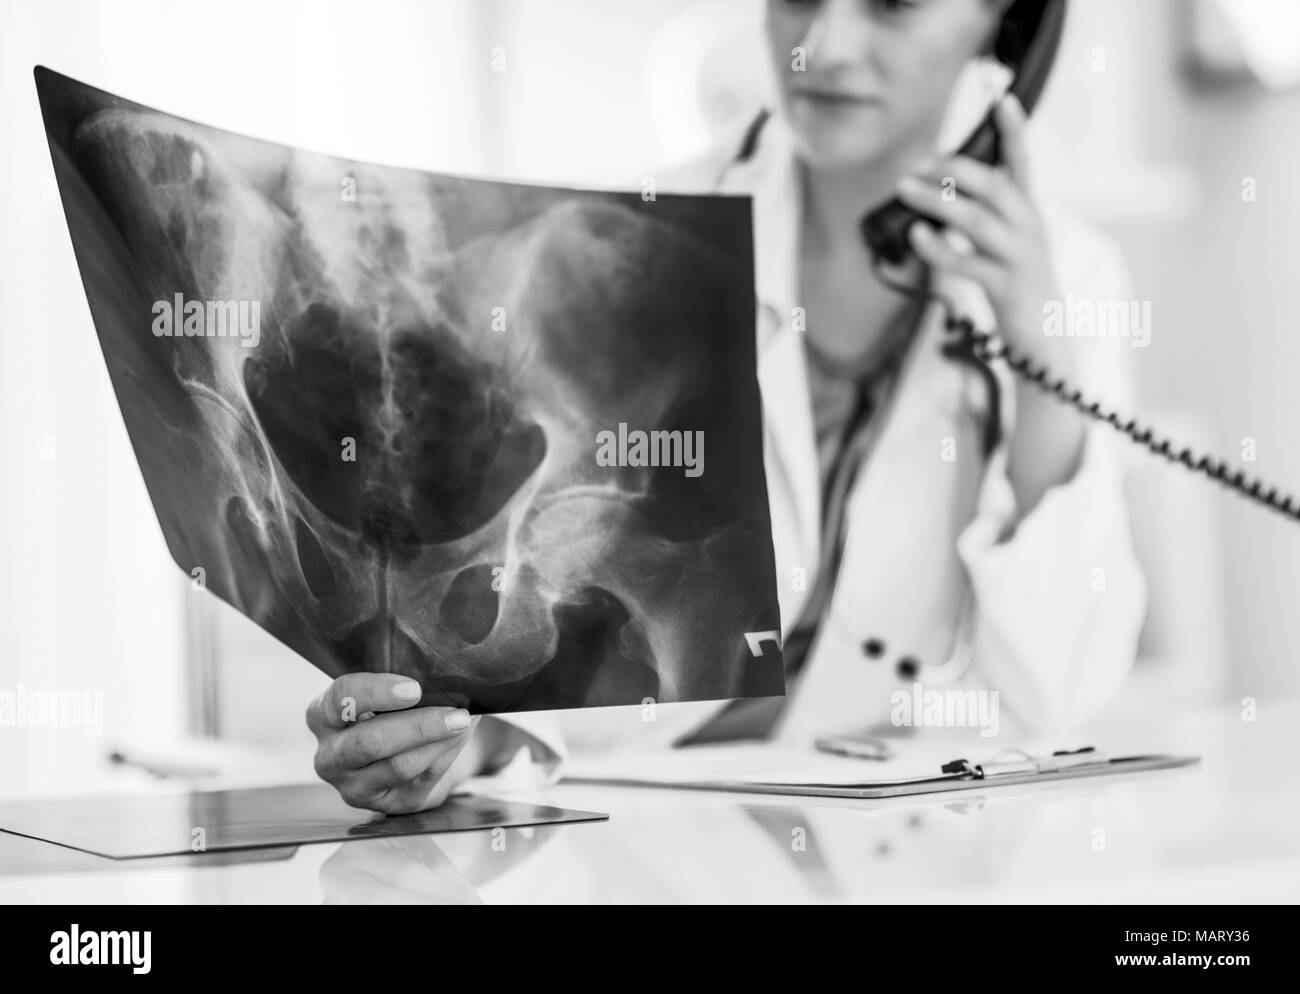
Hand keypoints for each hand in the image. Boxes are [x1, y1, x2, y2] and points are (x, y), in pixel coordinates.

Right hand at [306, 673, 481, 814]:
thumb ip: (399, 687)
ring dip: (437, 741)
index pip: (340, 698)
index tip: (414, 689)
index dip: (376, 691)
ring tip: (463, 721)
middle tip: (455, 712)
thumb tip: (442, 675)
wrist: (402, 756)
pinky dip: (444, 755)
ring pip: (398, 765)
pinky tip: (458, 738)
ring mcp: (352, 786)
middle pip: (370, 741)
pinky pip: (418, 779)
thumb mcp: (383, 697)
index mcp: (322, 716)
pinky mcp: (382, 805)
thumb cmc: (390, 713)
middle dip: (418, 725)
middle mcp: (329, 756)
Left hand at [893, 94, 1063, 367]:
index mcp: (1030, 214)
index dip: (1014, 129)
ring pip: (977, 220)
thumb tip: (938, 197)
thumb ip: (985, 219)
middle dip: (953, 168)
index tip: (1001, 96)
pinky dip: (938, 249)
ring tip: (904, 189)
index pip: (1024, 162)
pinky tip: (916, 235)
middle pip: (993, 185)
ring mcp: (1020, 258)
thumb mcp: (1009, 245)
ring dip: (936, 202)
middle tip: (917, 163)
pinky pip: (966, 263)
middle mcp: (1029, 229)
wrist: (1047, 340)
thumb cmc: (1020, 289)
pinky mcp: (1006, 287)